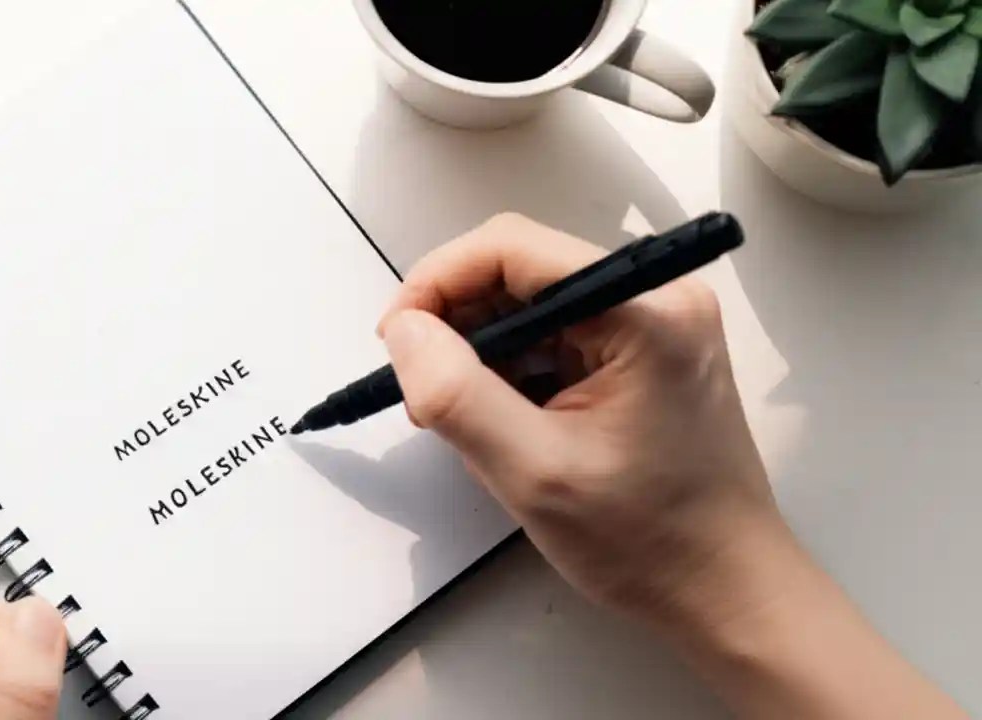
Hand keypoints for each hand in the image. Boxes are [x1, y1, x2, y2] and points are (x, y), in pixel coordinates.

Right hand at [379, 213, 967, 718]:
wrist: (727, 593)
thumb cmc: (650, 542)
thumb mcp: (534, 473)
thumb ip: (458, 395)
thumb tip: (403, 331)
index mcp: (645, 309)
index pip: (513, 248)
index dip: (437, 282)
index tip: (394, 339)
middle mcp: (656, 296)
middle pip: (520, 270)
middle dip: (456, 322)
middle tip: (423, 391)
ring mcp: (653, 323)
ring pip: (530, 304)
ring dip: (481, 351)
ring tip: (464, 418)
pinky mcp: (643, 354)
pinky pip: (555, 336)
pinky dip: (512, 370)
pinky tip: (503, 421)